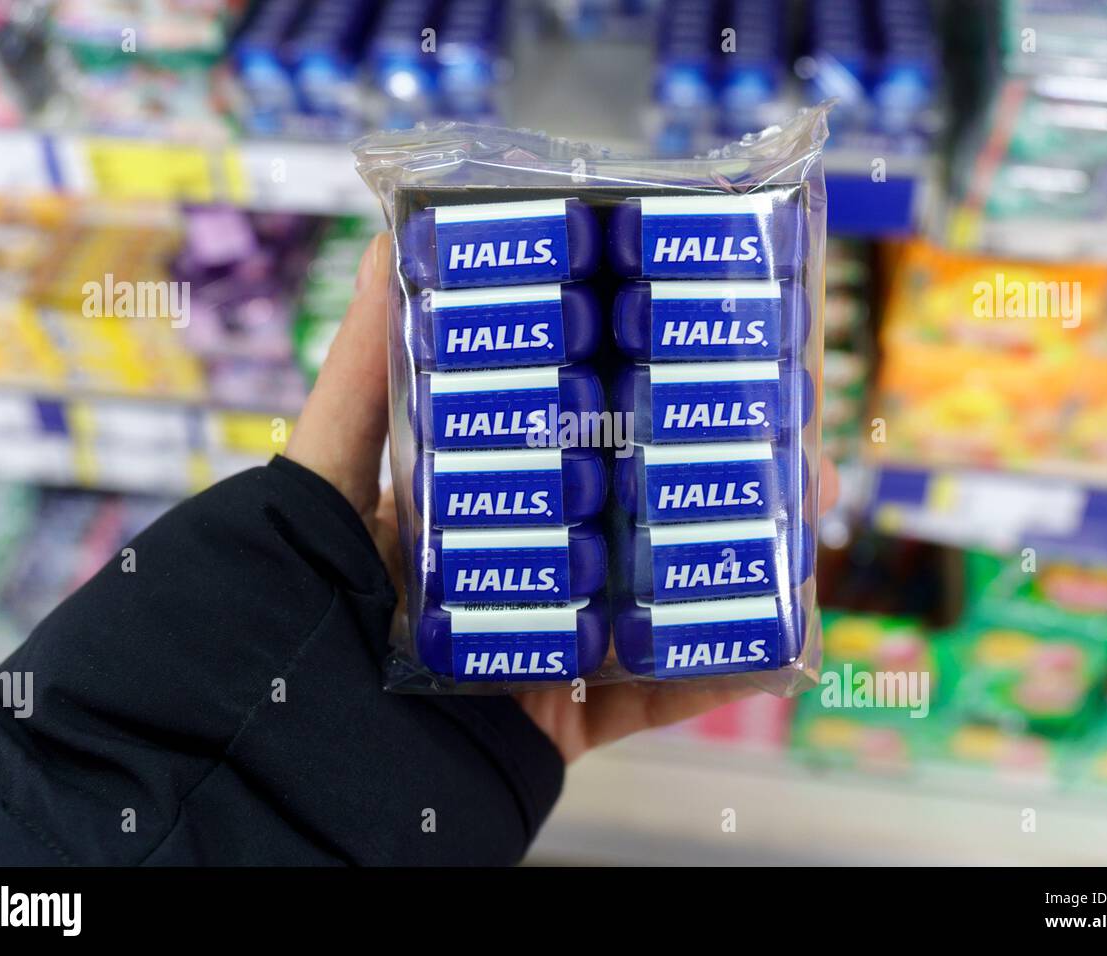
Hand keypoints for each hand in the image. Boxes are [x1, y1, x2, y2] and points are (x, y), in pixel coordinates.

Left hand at [287, 233, 839, 763]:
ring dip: (747, 556)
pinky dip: (719, 672)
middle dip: (723, 468)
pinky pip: (656, 697)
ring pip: (671, 595)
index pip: (584, 433)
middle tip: (791, 424)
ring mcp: (559, 643)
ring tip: (808, 504)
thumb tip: (394, 244)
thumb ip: (360, 372)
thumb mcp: (328, 467)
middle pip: (645, 510)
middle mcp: (533, 565)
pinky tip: (786, 635)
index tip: (714, 340)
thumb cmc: (304, 587)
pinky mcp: (569, 718)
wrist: (298, 738)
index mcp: (490, 499)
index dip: (652, 391)